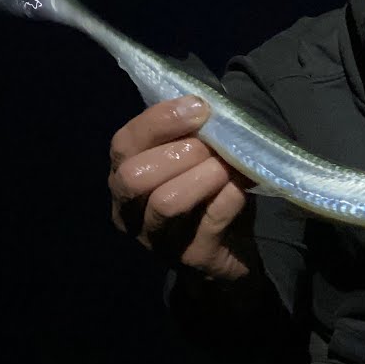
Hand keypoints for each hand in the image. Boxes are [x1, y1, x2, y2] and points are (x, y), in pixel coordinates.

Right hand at [108, 95, 256, 281]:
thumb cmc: (208, 195)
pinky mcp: (193, 257)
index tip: (198, 108)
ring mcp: (159, 241)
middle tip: (210, 147)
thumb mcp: (192, 161)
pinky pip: (210, 221)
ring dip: (203, 175)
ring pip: (166, 202)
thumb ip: (190, 135)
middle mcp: (131, 212)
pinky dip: (229, 196)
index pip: (124, 144)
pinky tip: (241, 187)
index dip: (159, 121)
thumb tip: (204, 105)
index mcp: (124, 180)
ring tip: (226, 166)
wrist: (233, 251)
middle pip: (133, 177)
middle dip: (178, 153)